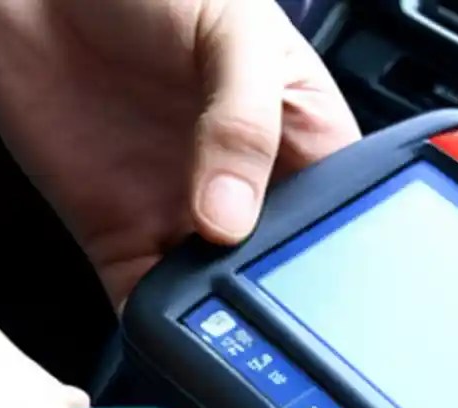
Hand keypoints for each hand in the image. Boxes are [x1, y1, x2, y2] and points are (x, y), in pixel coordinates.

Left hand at [0, 0, 360, 303]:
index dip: (339, 243)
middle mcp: (244, 182)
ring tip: (222, 325)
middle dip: (279, 293)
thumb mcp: (228, 30)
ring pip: (216, 295)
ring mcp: (181, 212)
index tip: (326, 271)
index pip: (338, 205)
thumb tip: (233, 213)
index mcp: (297, 130)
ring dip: (220, 320)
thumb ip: (243, 119)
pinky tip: (168, 326)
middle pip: (278, 263)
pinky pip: (144, 298)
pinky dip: (156, 326)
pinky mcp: (118, 235)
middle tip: (273, 312)